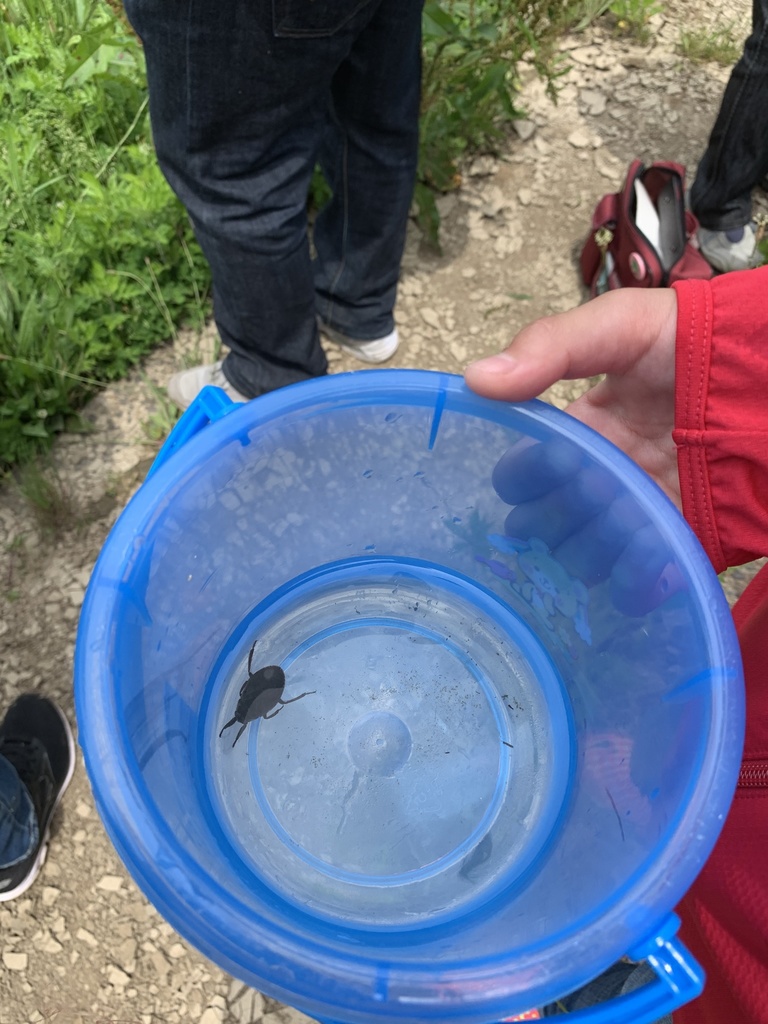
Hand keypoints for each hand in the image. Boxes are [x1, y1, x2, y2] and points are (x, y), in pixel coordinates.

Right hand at [464, 289, 681, 615]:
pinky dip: (632, 583)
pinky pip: (637, 585)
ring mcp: (638, 517)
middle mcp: (602, 482)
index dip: (520, 479)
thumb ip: (548, 348)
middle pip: (548, 526)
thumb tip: (474, 380)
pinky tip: (644, 558)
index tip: (530, 476)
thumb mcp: (617, 327)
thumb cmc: (692, 346)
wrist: (766, 381)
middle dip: (548, 525)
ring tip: (618, 524)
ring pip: (586, 558)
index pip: (525, 474)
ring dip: (589, 552)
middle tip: (572, 507)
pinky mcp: (675, 546)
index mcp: (581, 434)